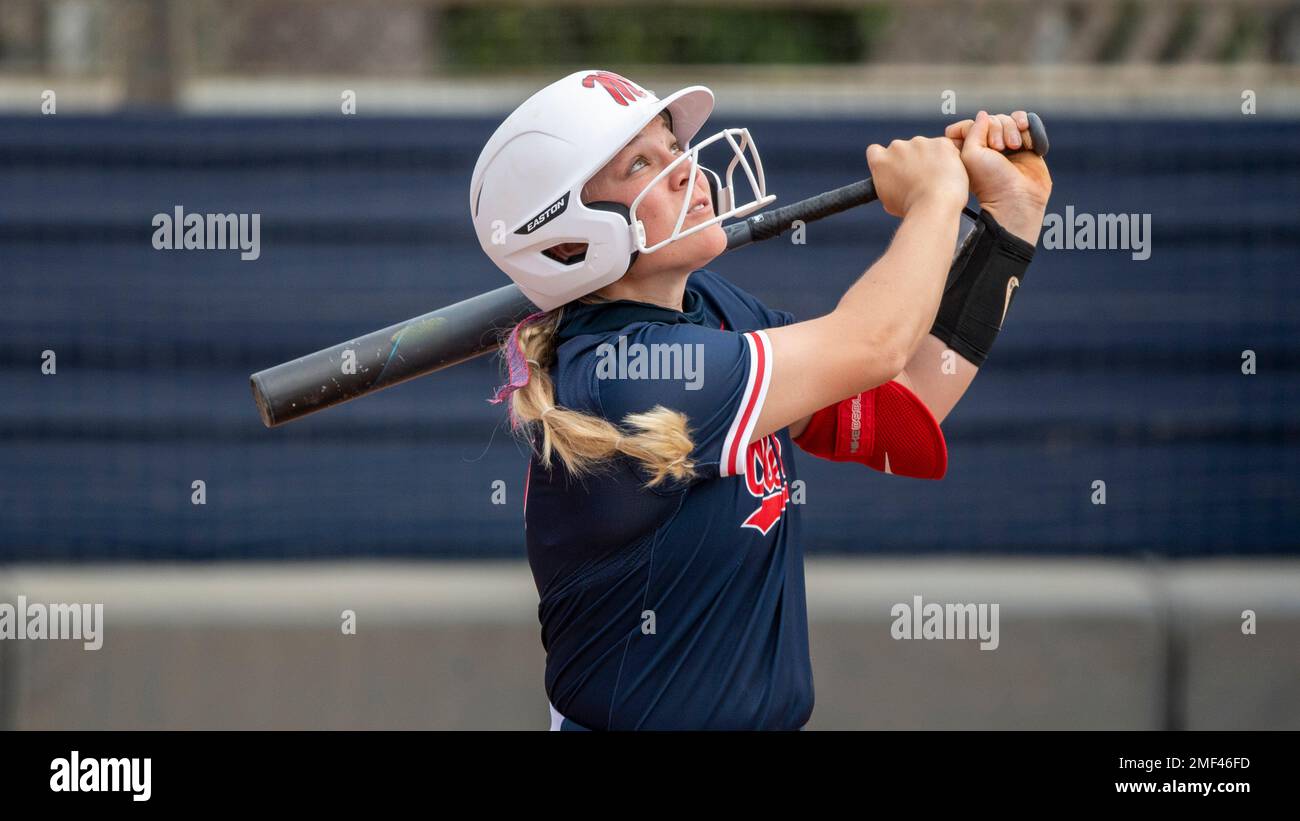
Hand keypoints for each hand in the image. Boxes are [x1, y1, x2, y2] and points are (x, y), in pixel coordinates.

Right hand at [865, 136, 967, 218]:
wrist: (935, 205)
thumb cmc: (911, 208)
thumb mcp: (889, 201)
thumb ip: (888, 185)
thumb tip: (893, 185)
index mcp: (880, 161)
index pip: (875, 151)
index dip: (885, 160)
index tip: (894, 169)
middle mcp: (897, 147)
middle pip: (901, 149)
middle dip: (909, 160)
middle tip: (920, 178)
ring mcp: (919, 143)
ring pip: (924, 147)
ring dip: (928, 157)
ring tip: (936, 179)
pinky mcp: (941, 143)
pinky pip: (943, 148)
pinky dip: (947, 158)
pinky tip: (948, 174)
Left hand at [944, 111, 1052, 243]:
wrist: (1018, 196)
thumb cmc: (990, 181)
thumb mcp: (970, 155)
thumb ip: (971, 130)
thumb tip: (983, 115)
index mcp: (971, 150)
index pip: (970, 124)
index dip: (976, 128)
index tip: (984, 145)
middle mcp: (989, 146)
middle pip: (992, 119)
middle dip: (998, 129)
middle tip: (1001, 148)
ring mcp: (1009, 144)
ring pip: (1009, 119)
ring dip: (1012, 128)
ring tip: (1015, 146)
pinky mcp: (1027, 144)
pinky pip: (1026, 123)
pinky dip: (1026, 127)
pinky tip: (1026, 141)